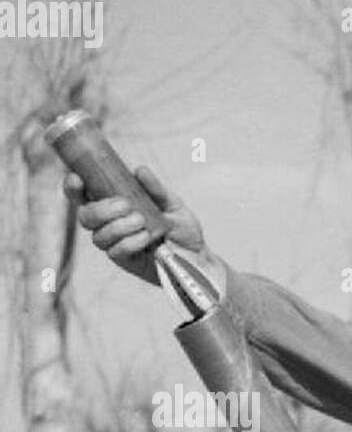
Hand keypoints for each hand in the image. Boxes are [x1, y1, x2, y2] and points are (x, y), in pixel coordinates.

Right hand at [63, 165, 208, 285]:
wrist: (198, 255)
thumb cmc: (181, 228)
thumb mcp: (171, 203)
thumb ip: (156, 188)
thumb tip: (139, 170)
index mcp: (113, 206)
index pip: (83, 195)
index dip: (73, 187)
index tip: (77, 178)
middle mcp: (109, 225)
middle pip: (85, 217)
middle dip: (101, 209)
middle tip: (126, 205)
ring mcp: (115, 244)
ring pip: (99, 235)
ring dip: (119, 226)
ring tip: (142, 221)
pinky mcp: (125, 261)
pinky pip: (116, 252)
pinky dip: (130, 242)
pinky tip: (146, 237)